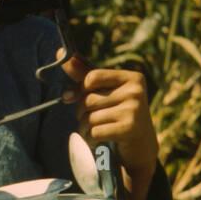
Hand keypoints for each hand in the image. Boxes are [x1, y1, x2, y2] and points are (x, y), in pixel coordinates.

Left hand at [59, 52, 158, 177]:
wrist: (141, 145)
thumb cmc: (119, 114)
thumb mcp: (107, 92)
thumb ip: (85, 75)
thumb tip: (59, 53)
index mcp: (132, 78)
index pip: (92, 77)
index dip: (79, 90)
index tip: (73, 98)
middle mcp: (135, 91)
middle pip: (89, 99)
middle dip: (81, 112)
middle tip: (86, 119)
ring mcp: (134, 110)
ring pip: (91, 117)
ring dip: (84, 128)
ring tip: (91, 131)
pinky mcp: (129, 129)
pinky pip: (95, 131)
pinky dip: (90, 139)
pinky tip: (95, 141)